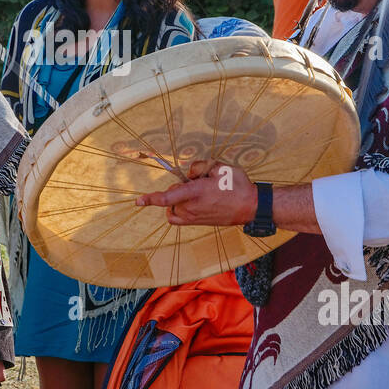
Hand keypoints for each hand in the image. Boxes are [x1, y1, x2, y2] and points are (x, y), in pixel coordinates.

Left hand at [135, 159, 256, 226]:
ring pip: (173, 208)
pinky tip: (188, 203)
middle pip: (171, 197)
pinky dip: (177, 210)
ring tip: (196, 193)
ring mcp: (194, 217)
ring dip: (177, 200)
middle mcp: (192, 207)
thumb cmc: (237, 186)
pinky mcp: (197, 223)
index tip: (138, 201)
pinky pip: (178, 218)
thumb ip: (200, 166)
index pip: (167, 198)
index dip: (150, 199)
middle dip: (178, 187)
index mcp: (196, 192)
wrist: (250, 207)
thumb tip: (190, 173)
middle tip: (198, 182)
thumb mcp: (220, 167)